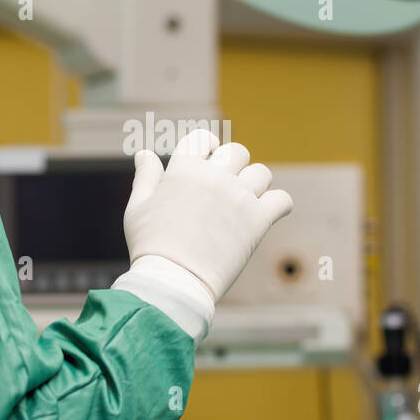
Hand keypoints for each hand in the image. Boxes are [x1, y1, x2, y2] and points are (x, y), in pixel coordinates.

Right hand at [122, 129, 292, 302]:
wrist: (173, 281)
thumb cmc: (150, 246)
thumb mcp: (137, 208)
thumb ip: (145, 177)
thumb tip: (144, 154)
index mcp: (184, 168)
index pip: (203, 138)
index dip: (207, 145)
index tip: (209, 158)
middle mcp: (215, 176)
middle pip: (237, 152)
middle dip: (232, 165)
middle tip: (226, 187)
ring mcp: (239, 197)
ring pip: (262, 173)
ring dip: (255, 184)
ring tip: (244, 203)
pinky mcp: (258, 221)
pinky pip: (282, 200)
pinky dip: (278, 205)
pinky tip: (267, 214)